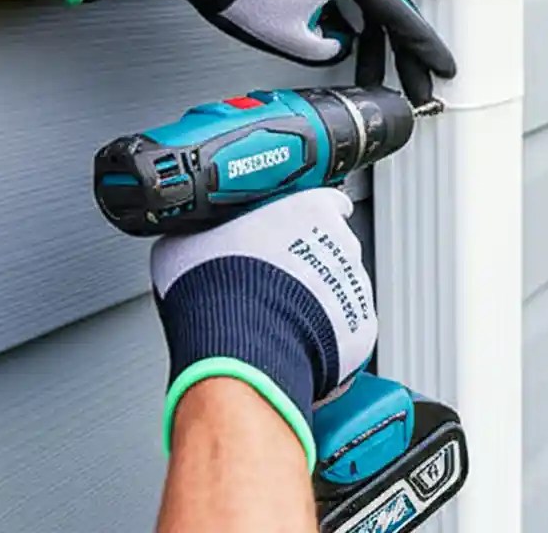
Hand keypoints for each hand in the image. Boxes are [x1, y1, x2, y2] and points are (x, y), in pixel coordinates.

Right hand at [150, 188, 375, 470]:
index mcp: (309, 208)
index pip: (322, 200)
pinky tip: (290, 341)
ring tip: (275, 318)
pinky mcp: (360, 329)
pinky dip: (325, 338)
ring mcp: (355, 287)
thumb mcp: (187, 244)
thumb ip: (205, 233)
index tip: (289, 229)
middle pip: (330, 248)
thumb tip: (189, 239)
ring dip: (316, 302)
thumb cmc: (216, 289)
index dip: (303, 217)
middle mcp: (341, 243)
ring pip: (338, 290)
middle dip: (305, 264)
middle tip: (271, 283)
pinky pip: (345, 330)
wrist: (238, 347)